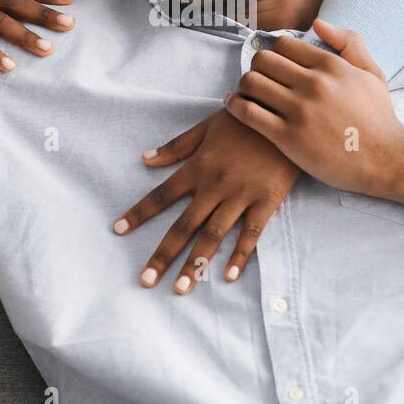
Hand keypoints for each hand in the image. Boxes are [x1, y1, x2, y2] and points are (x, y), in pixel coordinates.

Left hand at [112, 109, 299, 293]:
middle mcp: (215, 185)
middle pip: (184, 225)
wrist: (284, 114)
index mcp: (198, 167)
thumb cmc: (243, 120)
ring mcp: (241, 195)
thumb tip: (144, 159)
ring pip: (213, 235)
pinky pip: (251, 233)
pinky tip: (227, 276)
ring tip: (180, 288)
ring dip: (195, 263)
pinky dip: (239, 255)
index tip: (118, 229)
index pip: (161, 195)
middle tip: (145, 280)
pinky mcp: (266, 201)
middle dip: (163, 254)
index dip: (139, 213)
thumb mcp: (206, 127)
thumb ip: (176, 147)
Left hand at [223, 19, 403, 195]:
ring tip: (245, 94)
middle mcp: (313, 83)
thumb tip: (317, 24)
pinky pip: (248, 113)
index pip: (284, 44)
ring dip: (243, 86)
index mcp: (331, 65)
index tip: (272, 66)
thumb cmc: (379, 119)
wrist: (387, 161)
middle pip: (263, 60)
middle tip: (258, 80)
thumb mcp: (372, 74)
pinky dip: (235, 106)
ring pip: (251, 83)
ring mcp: (300, 110)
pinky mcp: (288, 137)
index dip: (274, 53)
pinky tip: (235, 106)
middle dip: (256, 68)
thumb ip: (349, 43)